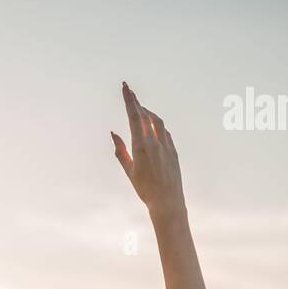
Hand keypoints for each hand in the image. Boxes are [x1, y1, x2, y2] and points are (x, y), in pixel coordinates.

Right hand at [111, 83, 184, 220]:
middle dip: (136, 101)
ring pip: (157, 121)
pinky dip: (157, 126)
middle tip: (129, 90)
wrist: (167, 202)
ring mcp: (166, 145)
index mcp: (141, 146)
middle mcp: (155, 142)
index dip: (129, 100)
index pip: (135, 116)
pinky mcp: (174, 150)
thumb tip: (114, 133)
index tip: (125, 87)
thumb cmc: (145, 190)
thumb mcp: (129, 171)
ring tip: (141, 109)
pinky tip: (153, 127)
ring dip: (148, 112)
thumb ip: (121, 150)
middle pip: (145, 114)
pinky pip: (165, 132)